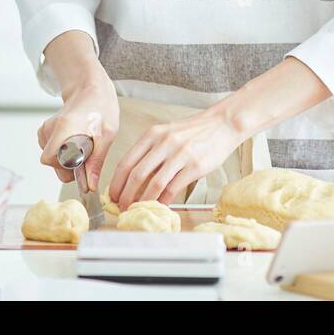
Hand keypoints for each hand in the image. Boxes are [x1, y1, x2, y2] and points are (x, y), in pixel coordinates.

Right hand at [37, 77, 118, 188]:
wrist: (91, 89)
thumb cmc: (101, 107)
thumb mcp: (107, 135)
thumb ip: (96, 161)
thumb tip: (91, 185)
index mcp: (65, 128)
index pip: (50, 159)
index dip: (65, 169)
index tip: (81, 168)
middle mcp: (50, 128)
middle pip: (50, 162)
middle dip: (68, 167)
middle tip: (86, 157)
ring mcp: (46, 129)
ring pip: (51, 158)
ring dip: (67, 159)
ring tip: (83, 146)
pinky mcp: (46, 132)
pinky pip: (51, 152)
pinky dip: (62, 153)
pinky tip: (75, 143)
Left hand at [107, 108, 245, 209]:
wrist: (222, 124)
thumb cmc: (193, 132)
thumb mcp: (166, 134)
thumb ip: (151, 151)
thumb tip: (133, 178)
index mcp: (152, 134)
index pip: (126, 161)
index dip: (116, 182)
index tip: (112, 195)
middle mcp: (163, 143)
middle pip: (136, 174)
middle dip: (125, 195)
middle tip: (121, 207)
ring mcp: (180, 154)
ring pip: (154, 184)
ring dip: (143, 201)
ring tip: (138, 210)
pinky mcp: (195, 166)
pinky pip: (174, 188)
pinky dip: (164, 200)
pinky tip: (160, 206)